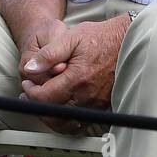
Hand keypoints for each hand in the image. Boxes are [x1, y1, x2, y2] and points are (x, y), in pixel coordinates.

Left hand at [20, 16, 130, 131]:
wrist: (128, 39)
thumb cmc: (101, 37)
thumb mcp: (70, 38)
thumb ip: (48, 54)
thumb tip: (30, 69)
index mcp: (77, 78)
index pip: (44, 97)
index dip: (30, 92)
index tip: (28, 84)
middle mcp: (88, 94)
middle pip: (54, 114)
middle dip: (38, 105)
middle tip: (31, 94)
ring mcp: (97, 101)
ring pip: (68, 119)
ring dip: (52, 113)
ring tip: (45, 101)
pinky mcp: (104, 103)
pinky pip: (82, 117)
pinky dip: (69, 115)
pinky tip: (63, 104)